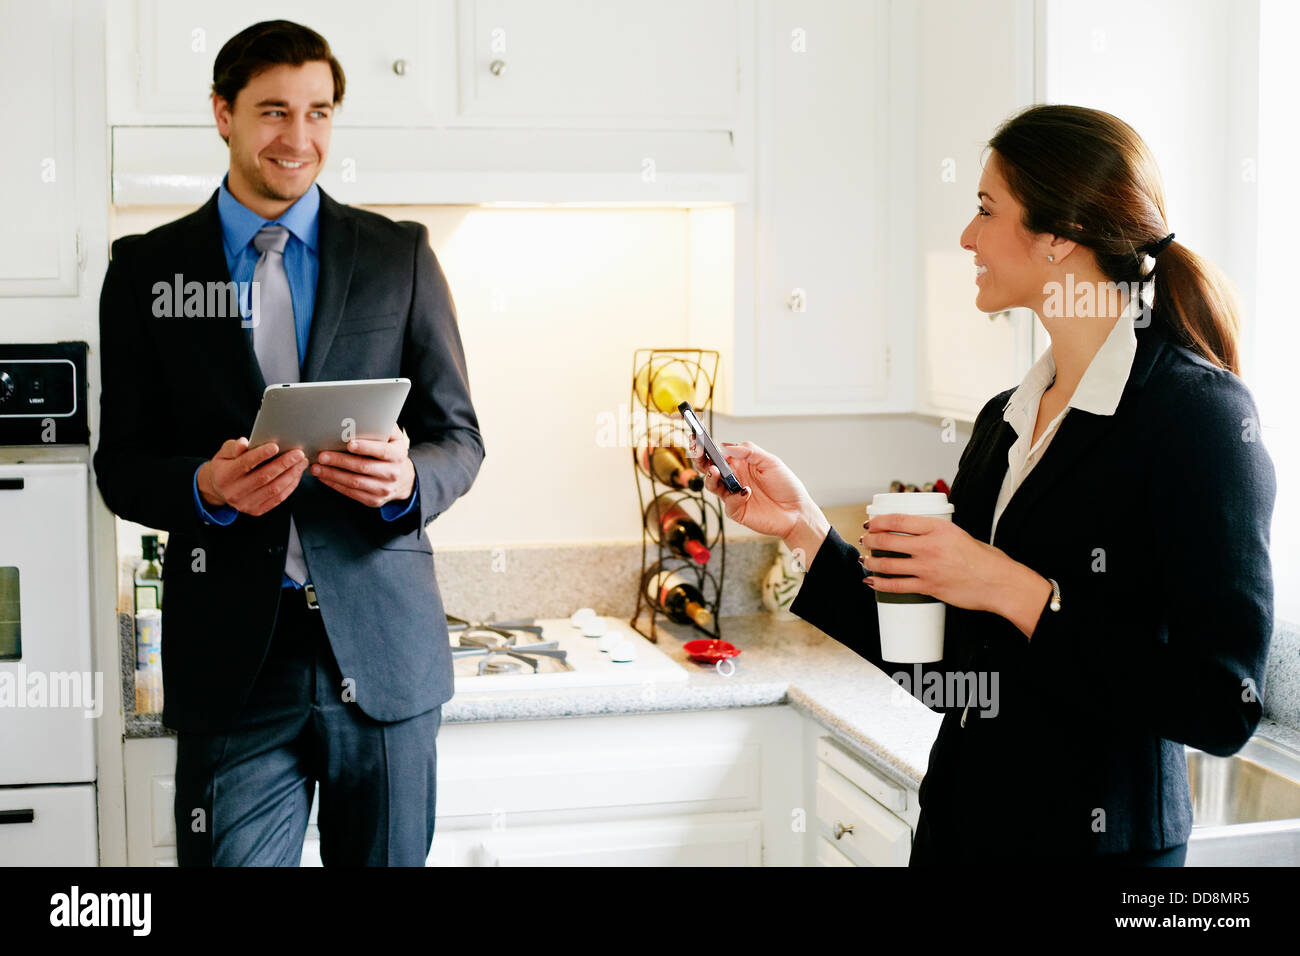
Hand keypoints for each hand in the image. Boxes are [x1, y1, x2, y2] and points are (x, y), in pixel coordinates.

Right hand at [198, 437, 307, 516]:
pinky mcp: (256, 510)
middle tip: (298, 453)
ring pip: (274, 489)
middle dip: (284, 464)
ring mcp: (245, 504)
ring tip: (301, 463)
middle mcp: (234, 492)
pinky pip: (277, 499)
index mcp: (224, 476)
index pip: (245, 463)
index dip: (261, 455)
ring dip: (291, 475)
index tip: (276, 446)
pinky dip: (290, 486)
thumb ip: (234, 447)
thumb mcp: (224, 453)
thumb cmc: (226, 465)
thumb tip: (244, 443)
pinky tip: (296, 475)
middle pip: (264, 477)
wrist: (219, 488)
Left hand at [310, 424, 414, 507]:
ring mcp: (384, 489)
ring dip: (333, 475)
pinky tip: (324, 477)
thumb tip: (368, 414)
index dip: (366, 447)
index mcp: (398, 455)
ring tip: (316, 467)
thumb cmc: (391, 452)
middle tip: (322, 455)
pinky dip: (335, 485)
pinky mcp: (374, 500)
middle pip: (364, 467)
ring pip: (354, 482)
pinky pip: (352, 493)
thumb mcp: (394, 438)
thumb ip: (384, 426)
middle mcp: (393, 473)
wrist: (402, 479)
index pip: (382, 451)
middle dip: (340, 461)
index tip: (349, 444)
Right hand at [699, 440, 816, 538]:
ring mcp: (732, 494)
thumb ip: (749, 451)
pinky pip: (728, 503)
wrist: (797, 511)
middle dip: (699, 459)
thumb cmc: (785, 485)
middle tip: (698, 452)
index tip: (697, 437)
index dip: (705, 446)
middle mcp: (733, 477)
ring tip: (716, 472)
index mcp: (739, 463)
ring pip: (711, 485)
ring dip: (711, 477)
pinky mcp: (736, 510)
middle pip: (707, 468)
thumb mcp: (770, 461)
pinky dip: (735, 497)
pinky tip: (747, 492)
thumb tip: (725, 446)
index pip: (716, 453)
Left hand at [861, 513, 1028, 613]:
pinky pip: (896, 586)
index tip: (871, 523)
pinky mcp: (928, 587)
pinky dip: (880, 584)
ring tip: (864, 560)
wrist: (999, 583)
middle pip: (888, 541)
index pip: (899, 520)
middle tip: (866, 540)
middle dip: (870, 540)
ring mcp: (927, 568)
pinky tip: (871, 581)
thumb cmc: (985, 559)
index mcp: (939, 528)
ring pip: (888, 564)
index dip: (879, 521)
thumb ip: (937, 534)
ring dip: (871, 562)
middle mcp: (930, 546)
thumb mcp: (960, 534)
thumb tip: (917, 535)